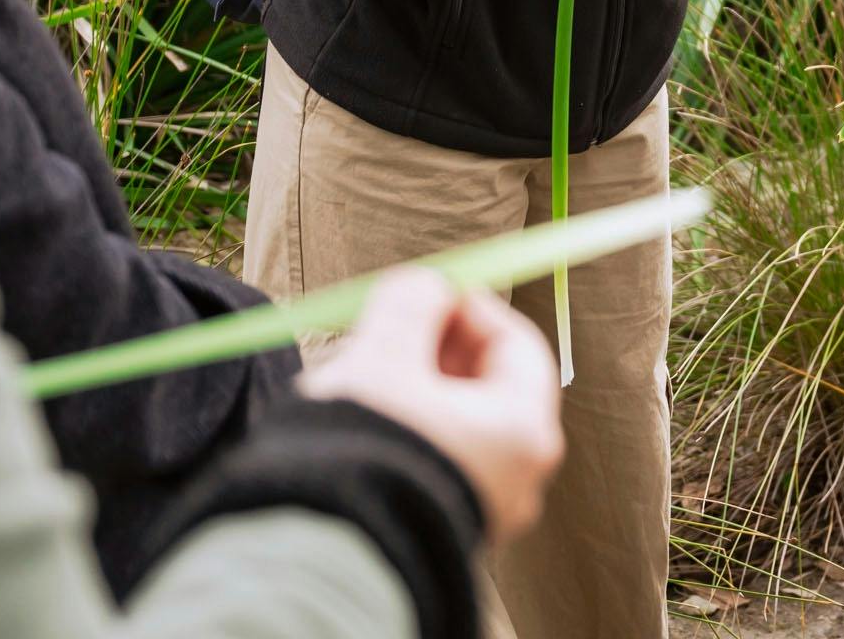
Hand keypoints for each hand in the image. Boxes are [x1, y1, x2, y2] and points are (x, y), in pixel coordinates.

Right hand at [302, 270, 564, 545]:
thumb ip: (412, 303)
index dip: (472, 307)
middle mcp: (518, 478)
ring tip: (366, 372)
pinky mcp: (438, 530)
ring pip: (456, 425)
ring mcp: (481, 510)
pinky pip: (434, 463)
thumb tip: (427, 286)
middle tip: (394, 325)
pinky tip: (362, 421)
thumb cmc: (365, 447)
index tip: (429, 288)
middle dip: (439, 348)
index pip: (517, 344)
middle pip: (489, 387)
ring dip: (416, 389)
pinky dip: (407, 433)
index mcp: (525, 430)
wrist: (318, 557)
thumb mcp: (385, 352)